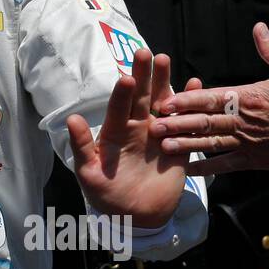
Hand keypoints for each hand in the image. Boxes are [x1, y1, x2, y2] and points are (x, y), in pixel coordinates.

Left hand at [67, 49, 187, 227]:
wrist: (135, 215)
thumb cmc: (106, 193)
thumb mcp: (89, 172)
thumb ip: (81, 146)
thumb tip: (72, 119)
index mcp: (115, 131)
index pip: (118, 107)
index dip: (122, 93)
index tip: (126, 77)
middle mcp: (136, 126)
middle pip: (140, 96)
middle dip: (142, 75)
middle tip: (145, 52)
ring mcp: (158, 132)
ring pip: (162, 102)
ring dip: (164, 82)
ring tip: (165, 59)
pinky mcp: (178, 143)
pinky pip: (186, 121)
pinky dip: (191, 103)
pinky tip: (196, 82)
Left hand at [150, 23, 268, 173]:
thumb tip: (258, 28)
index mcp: (250, 96)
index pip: (210, 97)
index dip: (185, 101)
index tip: (164, 102)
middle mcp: (245, 120)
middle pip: (204, 122)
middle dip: (176, 124)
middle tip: (152, 126)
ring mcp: (250, 142)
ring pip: (211, 144)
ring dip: (186, 145)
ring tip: (163, 146)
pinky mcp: (258, 160)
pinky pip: (227, 165)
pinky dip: (208, 168)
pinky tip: (190, 169)